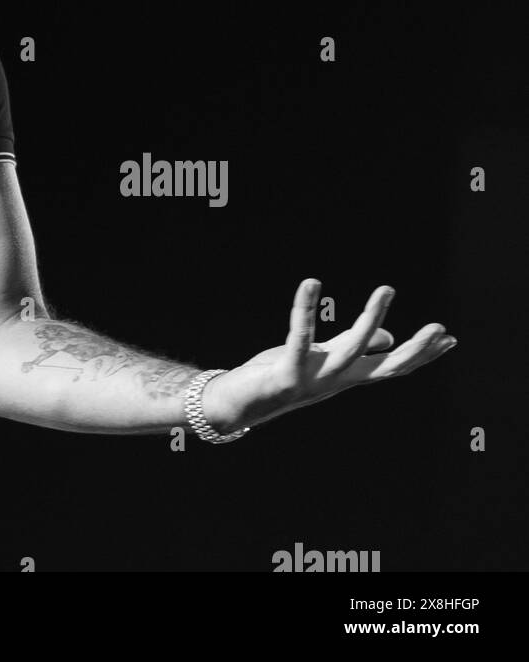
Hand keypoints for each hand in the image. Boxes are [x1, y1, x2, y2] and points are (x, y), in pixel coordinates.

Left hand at [201, 279, 456, 433]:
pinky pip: (299, 337)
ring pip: (351, 350)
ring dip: (370, 319)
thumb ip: (352, 348)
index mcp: (346, 374)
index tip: (449, 338)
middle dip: (415, 351)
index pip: (392, 367)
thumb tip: (388, 338)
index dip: (421, 354)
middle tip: (439, 327)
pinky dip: (305, 309)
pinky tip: (311, 284)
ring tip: (387, 289)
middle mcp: (335, 380)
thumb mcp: (321, 358)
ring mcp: (313, 379)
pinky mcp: (286, 373)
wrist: (237, 403)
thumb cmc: (279, 374)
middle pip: (385, 368)